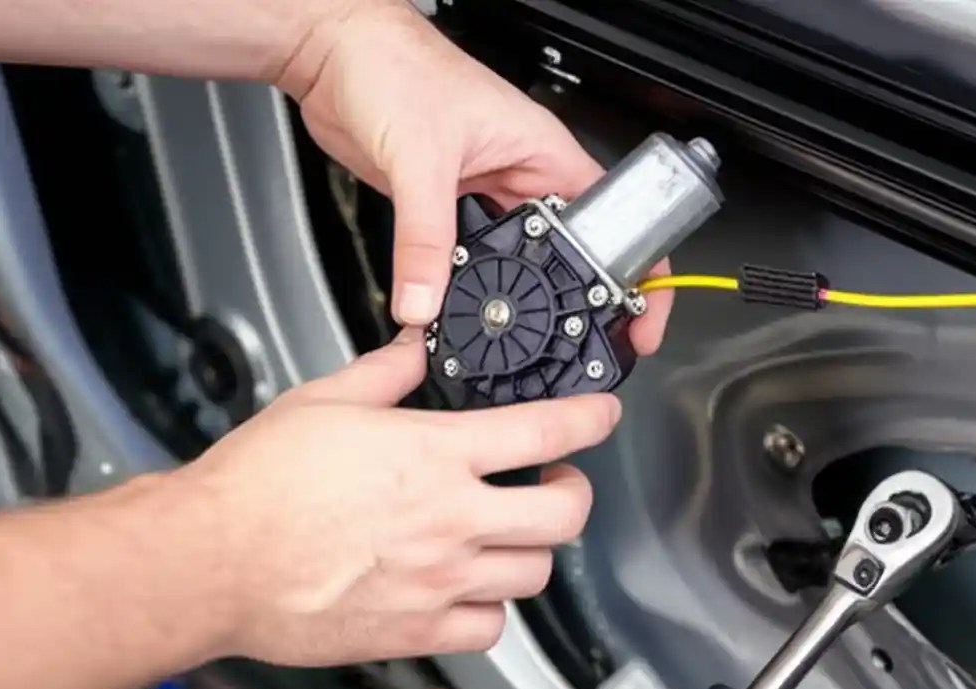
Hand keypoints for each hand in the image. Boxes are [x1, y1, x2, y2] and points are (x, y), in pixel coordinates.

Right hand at [176, 329, 620, 665]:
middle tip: (559, 482)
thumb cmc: (256, 486)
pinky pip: (488, 628)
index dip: (588, 419)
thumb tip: (412, 345)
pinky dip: (489, 610)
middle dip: (575, 492)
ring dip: (530, 550)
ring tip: (509, 535)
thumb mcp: (323, 401)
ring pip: (532, 575)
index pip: (542, 431)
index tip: (600, 415)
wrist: (211, 561)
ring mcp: (438, 581)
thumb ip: (384, 372)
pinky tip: (469, 591)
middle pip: (562, 515)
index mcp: (432, 454)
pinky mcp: (415, 629)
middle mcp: (449, 519)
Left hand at [291, 1, 672, 354]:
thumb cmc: (395, 68)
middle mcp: (520, 176)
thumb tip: (424, 301)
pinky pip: (465, 258)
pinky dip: (460, 285)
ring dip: (506, 294)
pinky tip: (453, 305)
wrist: (336, 55)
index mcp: (543, 153)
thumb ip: (423, 237)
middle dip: (570, 300)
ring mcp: (482, 193)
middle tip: (574, 346)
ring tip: (510, 335)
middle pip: (565, 253)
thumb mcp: (420, 159)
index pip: (613, 221)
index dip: (636, 271)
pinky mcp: (444, 206)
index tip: (639, 319)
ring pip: (511, 261)